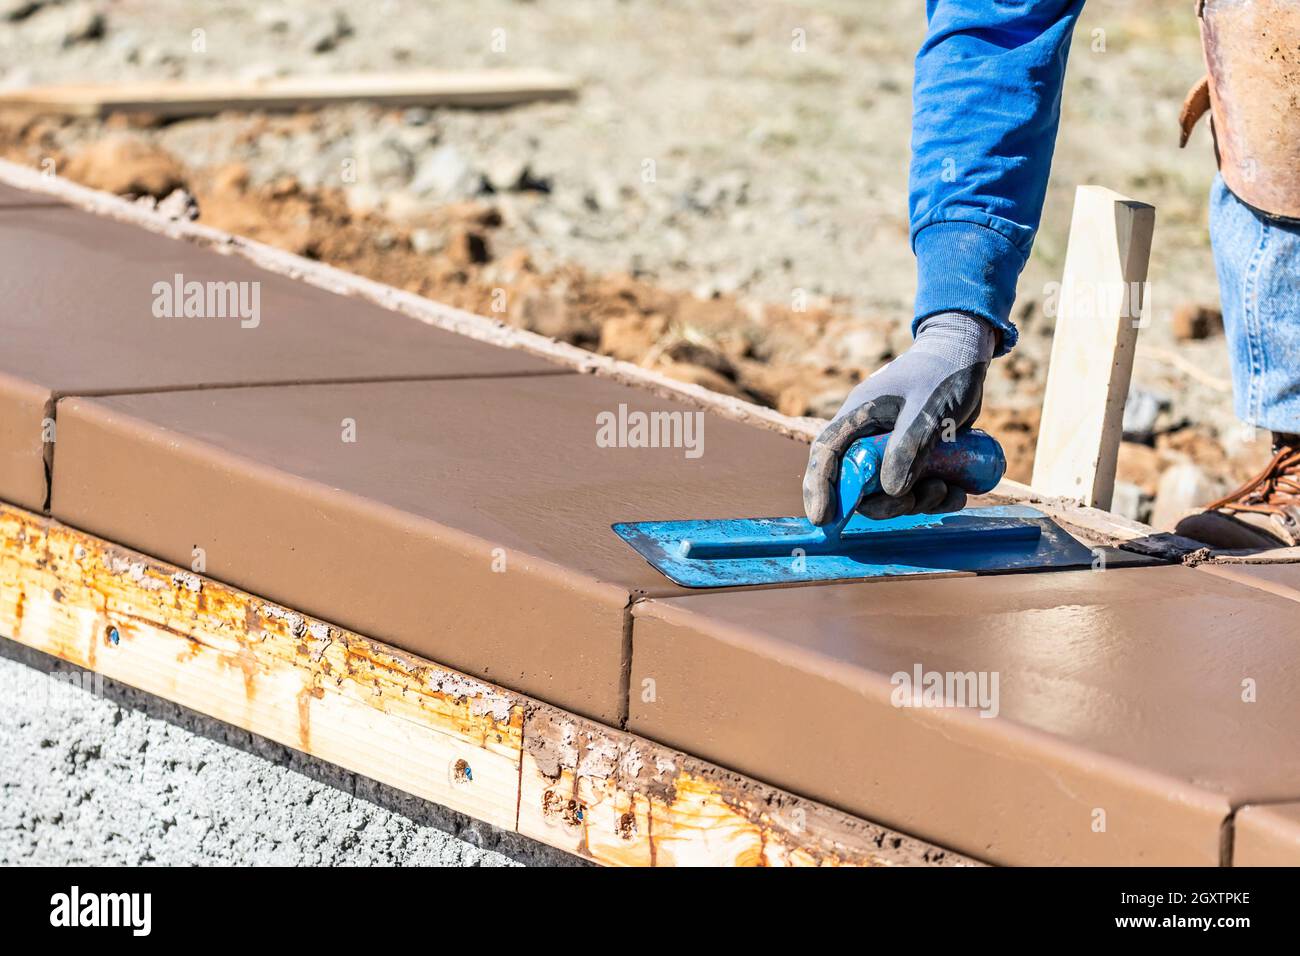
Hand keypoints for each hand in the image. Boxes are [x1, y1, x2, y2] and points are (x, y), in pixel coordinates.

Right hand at [802, 311, 995, 522]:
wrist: (965, 356)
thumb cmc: (942, 373)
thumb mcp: (927, 409)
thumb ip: (907, 446)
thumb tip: (891, 491)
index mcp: (859, 417)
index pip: (826, 453)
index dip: (819, 486)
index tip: (824, 518)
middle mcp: (868, 438)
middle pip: (858, 485)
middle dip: (885, 504)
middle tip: (915, 502)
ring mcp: (891, 450)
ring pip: (889, 493)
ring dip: (916, 502)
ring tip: (947, 489)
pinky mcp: (913, 459)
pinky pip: (915, 490)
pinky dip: (935, 499)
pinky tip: (957, 493)